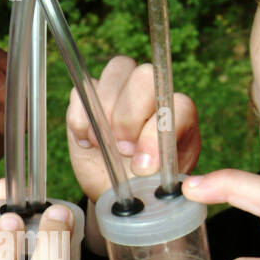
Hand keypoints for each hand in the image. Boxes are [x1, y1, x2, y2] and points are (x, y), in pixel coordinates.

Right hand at [66, 55, 200, 203]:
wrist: (114, 190)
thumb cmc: (142, 186)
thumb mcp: (158, 187)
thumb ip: (159, 175)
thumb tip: (144, 164)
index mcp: (179, 118)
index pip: (178, 105)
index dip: (157, 134)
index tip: (143, 167)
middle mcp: (154, 96)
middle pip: (145, 76)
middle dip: (128, 117)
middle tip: (122, 149)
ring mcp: (122, 91)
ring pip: (118, 69)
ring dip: (104, 111)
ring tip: (101, 144)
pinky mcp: (91, 95)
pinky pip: (82, 90)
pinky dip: (80, 119)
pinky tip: (86, 142)